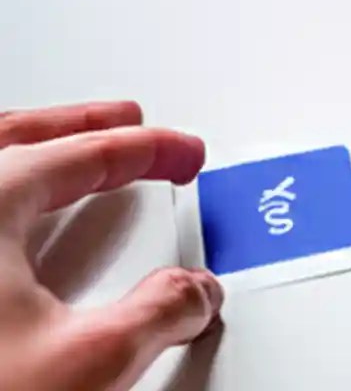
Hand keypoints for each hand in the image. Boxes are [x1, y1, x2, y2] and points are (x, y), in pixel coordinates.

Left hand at [0, 101, 222, 390]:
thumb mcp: (88, 364)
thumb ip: (160, 314)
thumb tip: (192, 294)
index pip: (80, 156)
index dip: (145, 152)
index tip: (182, 153)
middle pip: (13, 138)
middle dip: (79, 127)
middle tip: (126, 125)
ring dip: (24, 148)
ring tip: (60, 150)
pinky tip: (2, 230)